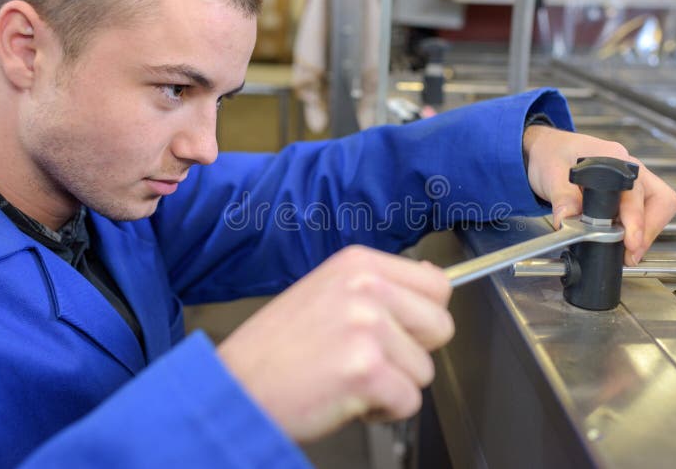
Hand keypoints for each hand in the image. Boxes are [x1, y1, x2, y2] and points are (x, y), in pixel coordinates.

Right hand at [217, 245, 453, 442]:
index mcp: (358, 264)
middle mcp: (366, 288)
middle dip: (412, 354)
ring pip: (424, 369)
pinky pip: (409, 401)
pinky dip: (382, 411)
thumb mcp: (328, 292)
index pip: (437, 285)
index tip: (400, 332)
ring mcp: (367, 327)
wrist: (235, 388)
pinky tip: (347, 398)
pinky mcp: (365, 370)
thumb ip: (380, 286)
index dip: (423, 318)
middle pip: (440, 326)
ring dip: (392, 385)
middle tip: (368, 360)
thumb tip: (433, 280)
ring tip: (348, 378)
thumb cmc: (276, 348)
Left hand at [523, 125, 675, 265]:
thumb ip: (562, 198)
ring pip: (658, 208)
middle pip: (660, 201)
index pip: (636, 191)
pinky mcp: (630, 192)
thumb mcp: (550, 175)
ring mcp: (633, 180)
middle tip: (630, 254)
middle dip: (648, 231)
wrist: (548, 149)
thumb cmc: (552, 154)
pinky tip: (621, 239)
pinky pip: (647, 212)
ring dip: (645, 232)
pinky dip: (638, 230)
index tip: (630, 242)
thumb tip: (567, 220)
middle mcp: (630, 168)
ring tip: (626, 251)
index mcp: (614, 157)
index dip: (636, 220)